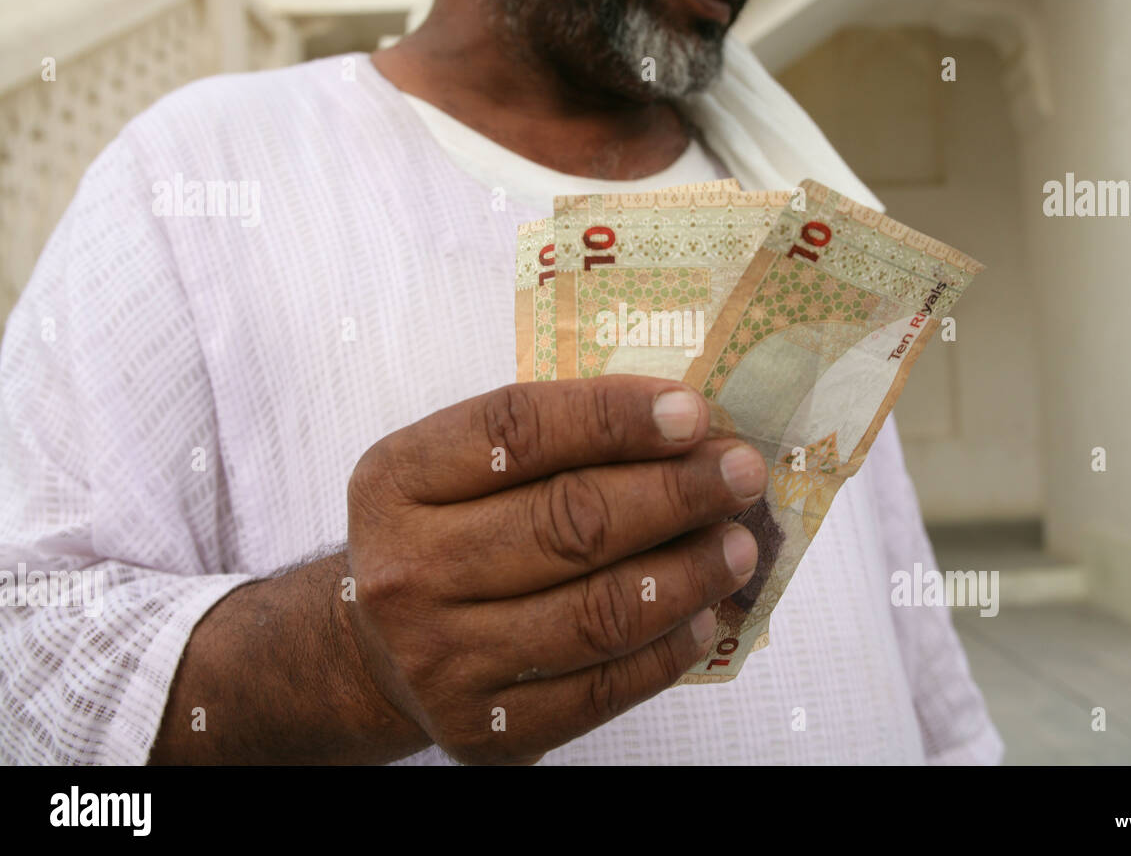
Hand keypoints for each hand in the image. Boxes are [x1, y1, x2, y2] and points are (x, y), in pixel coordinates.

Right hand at [341, 376, 765, 764]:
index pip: (515, 431)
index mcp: (397, 481)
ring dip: (687, 575)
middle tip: (741, 474)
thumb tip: (689, 430)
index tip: (693, 411)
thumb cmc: (448, 536)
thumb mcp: (460, 468)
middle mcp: (407, 571)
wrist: (379, 651)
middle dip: (675, 492)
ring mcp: (440, 659)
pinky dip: (665, 653)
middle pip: (567, 522)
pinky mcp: (482, 730)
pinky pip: (599, 691)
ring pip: (595, 614)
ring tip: (738, 547)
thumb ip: (554, 440)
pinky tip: (703, 617)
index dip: (613, 416)